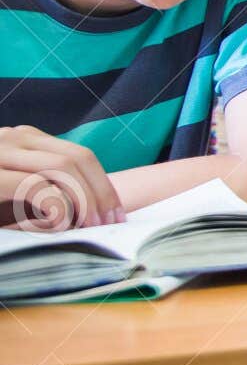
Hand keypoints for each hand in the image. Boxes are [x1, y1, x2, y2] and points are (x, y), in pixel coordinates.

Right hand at [0, 126, 123, 229]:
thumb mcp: (21, 195)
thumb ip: (53, 189)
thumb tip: (97, 209)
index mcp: (26, 140)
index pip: (81, 156)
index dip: (105, 185)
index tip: (117, 214)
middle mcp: (14, 137)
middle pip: (78, 157)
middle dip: (102, 192)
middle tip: (111, 223)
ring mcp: (0, 151)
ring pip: (62, 166)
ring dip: (85, 199)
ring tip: (90, 226)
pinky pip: (35, 185)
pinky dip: (56, 206)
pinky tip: (60, 224)